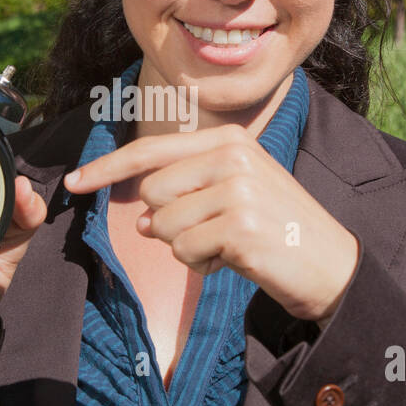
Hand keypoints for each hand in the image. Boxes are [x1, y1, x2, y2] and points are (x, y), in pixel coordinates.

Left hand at [64, 123, 358, 323]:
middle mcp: (232, 157)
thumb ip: (187, 191)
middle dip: (168, 224)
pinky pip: (185, 252)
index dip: (106, 168)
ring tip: (228, 246)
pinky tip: (235, 260)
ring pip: (163, 226)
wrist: (331, 265)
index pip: (150, 152)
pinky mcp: (239, 227)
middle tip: (212, 232)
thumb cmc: (278, 229)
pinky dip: (202, 265)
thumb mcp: (236, 192)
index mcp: (228, 141)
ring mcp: (237, 190)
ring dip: (187, 248)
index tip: (74, 182)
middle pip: (150, 195)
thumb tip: (141, 218)